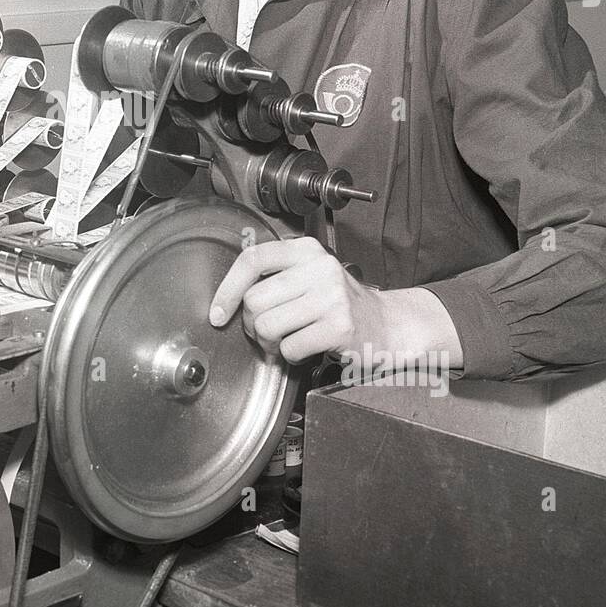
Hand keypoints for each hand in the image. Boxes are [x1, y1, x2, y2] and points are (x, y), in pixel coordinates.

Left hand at [208, 237, 463, 369]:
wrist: (388, 325)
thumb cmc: (339, 304)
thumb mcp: (309, 276)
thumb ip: (274, 277)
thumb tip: (225, 300)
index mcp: (306, 250)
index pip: (253, 259)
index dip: (227, 288)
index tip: (218, 313)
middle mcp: (320, 267)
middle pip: (254, 300)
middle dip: (251, 324)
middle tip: (266, 332)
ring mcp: (332, 296)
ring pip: (267, 325)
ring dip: (269, 342)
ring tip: (285, 341)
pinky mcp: (340, 326)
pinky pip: (289, 347)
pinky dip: (290, 356)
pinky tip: (304, 349)